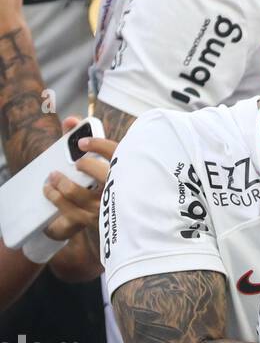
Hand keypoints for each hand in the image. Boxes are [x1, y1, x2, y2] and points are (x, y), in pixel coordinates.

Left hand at [43, 119, 114, 241]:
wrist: (106, 218)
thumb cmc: (100, 183)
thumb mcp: (93, 160)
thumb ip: (79, 137)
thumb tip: (71, 121)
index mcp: (127, 173)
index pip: (117, 154)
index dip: (99, 145)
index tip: (82, 142)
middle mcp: (120, 192)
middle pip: (102, 173)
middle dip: (85, 165)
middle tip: (76, 163)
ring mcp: (105, 208)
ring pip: (77, 192)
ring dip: (60, 183)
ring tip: (53, 176)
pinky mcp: (92, 221)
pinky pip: (68, 209)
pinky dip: (55, 197)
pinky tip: (50, 190)